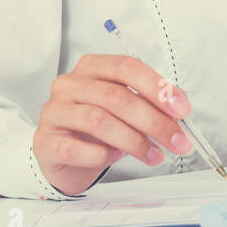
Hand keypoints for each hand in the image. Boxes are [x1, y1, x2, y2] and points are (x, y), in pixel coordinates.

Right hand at [33, 54, 193, 195]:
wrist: (63, 153)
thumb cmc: (99, 126)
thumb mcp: (126, 108)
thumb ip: (149, 105)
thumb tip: (179, 115)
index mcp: (93, 67)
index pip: (127, 68)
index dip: (157, 88)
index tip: (182, 110)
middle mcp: (70, 84)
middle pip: (117, 97)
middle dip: (154, 121)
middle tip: (177, 141)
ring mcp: (54, 111)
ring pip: (98, 121)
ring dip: (134, 141)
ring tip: (154, 156)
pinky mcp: (44, 141)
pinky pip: (75, 148)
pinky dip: (100, 156)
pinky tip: (113, 159)